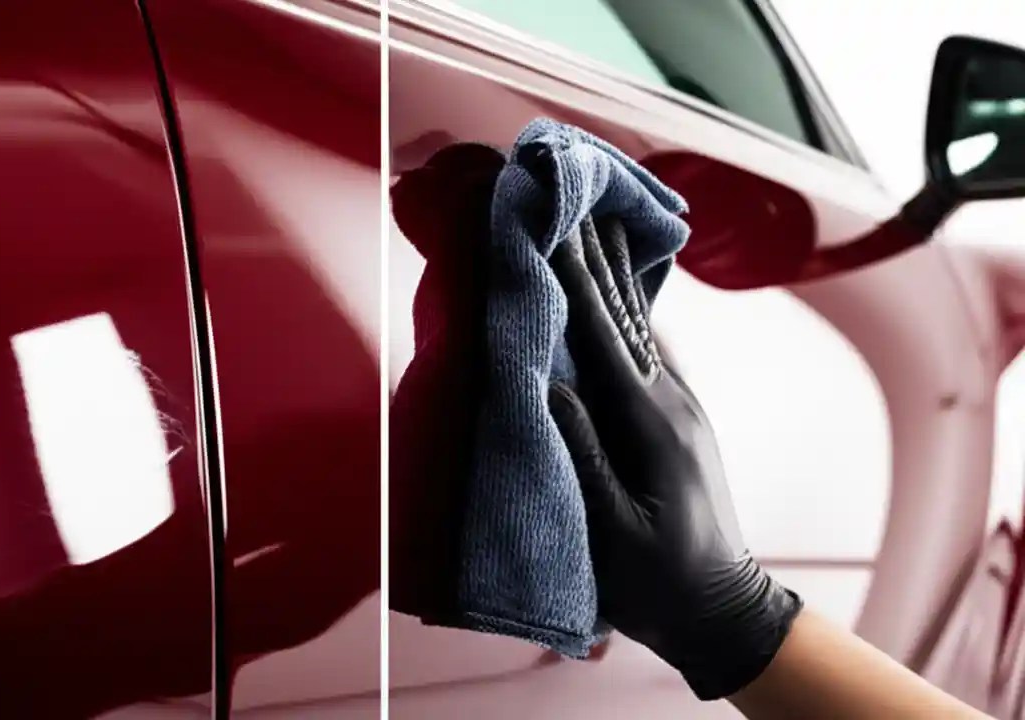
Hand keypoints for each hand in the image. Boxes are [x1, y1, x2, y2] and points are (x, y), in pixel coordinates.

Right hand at [546, 217, 801, 699]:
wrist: (722, 611)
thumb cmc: (659, 582)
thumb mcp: (612, 528)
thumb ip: (582, 454)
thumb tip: (550, 384)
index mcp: (653, 425)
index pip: (605, 336)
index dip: (578, 278)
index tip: (558, 224)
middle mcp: (674, 403)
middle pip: (628, 314)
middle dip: (600, 254)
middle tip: (581, 196)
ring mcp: (682, 409)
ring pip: (642, 326)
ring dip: (617, 274)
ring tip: (600, 225)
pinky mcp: (679, 421)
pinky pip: (649, 350)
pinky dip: (628, 311)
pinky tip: (621, 293)